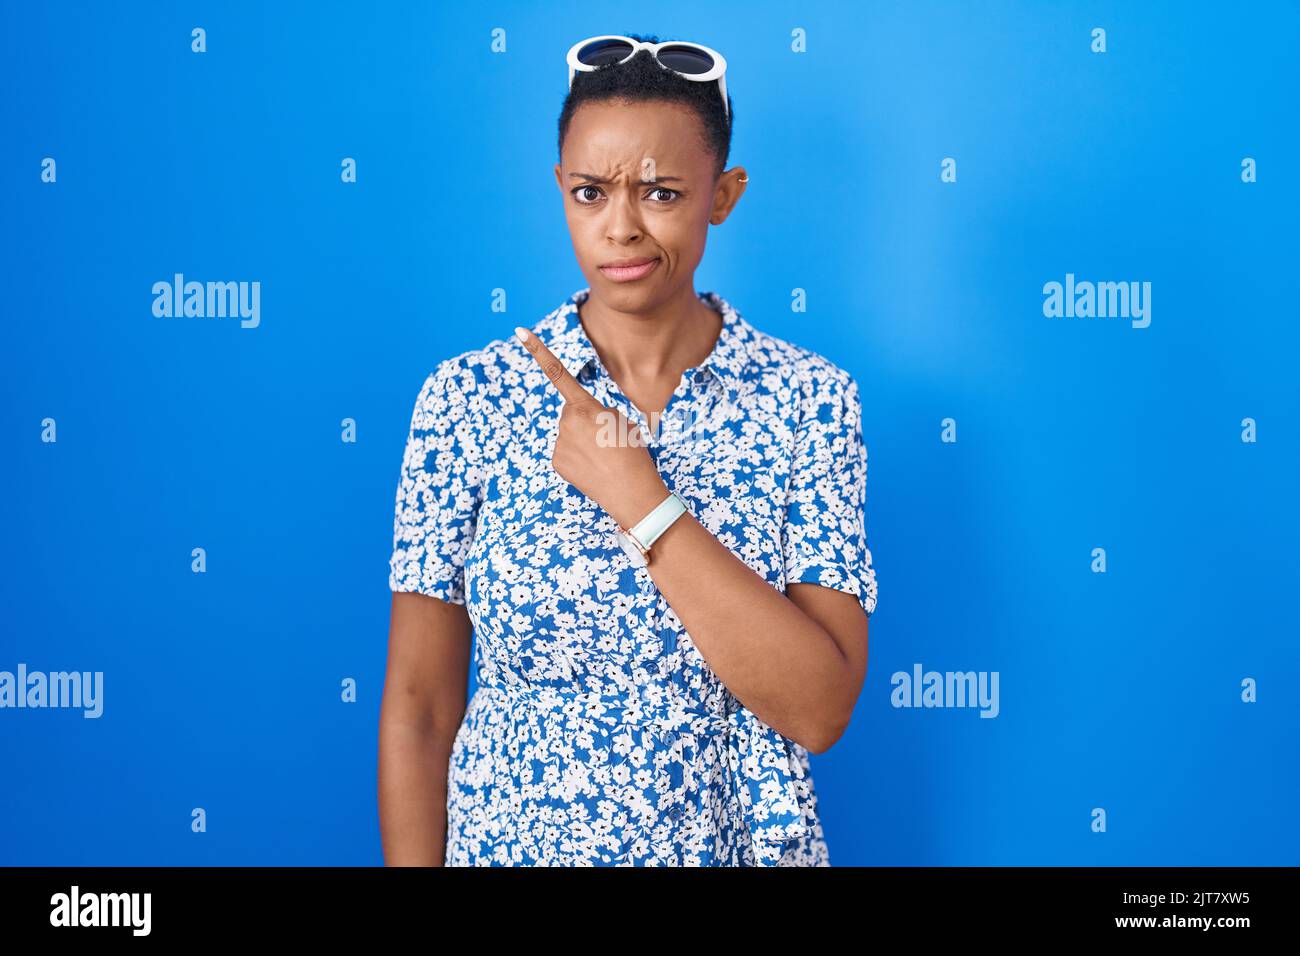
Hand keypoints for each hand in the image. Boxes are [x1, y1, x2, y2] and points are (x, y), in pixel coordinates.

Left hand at [515, 326, 669, 529]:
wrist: (633, 494)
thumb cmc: (634, 454)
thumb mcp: (623, 421)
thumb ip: (598, 412)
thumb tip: (581, 420)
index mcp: (586, 407)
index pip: (558, 373)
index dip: (538, 351)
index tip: (521, 331)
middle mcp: (567, 423)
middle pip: (571, 410)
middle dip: (585, 419)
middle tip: (607, 439)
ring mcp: (560, 444)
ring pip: (568, 432)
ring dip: (583, 439)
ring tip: (603, 456)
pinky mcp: (557, 461)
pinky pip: (565, 450)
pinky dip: (577, 456)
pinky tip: (592, 467)